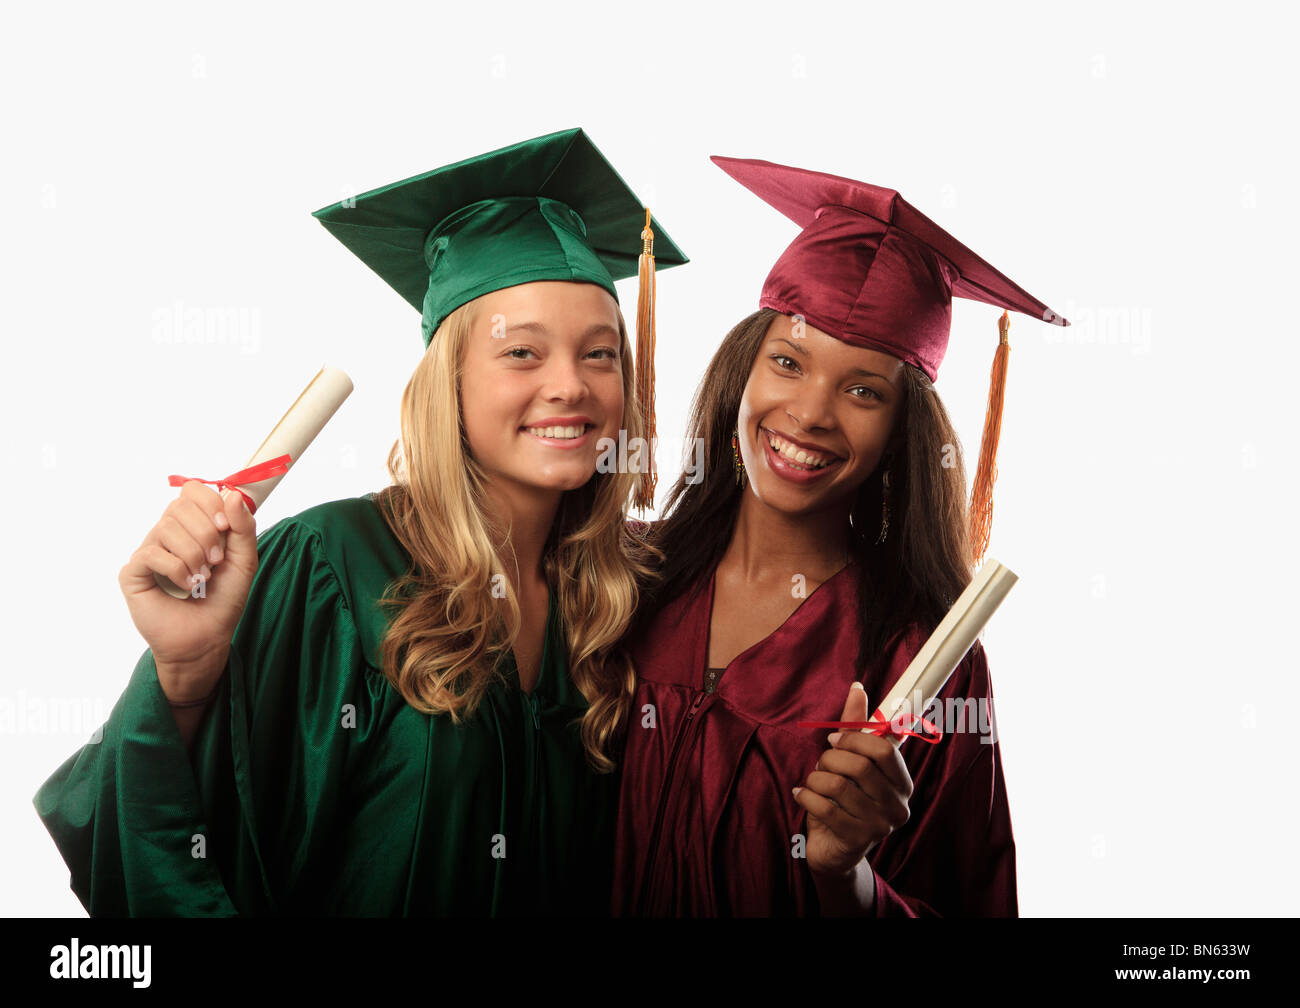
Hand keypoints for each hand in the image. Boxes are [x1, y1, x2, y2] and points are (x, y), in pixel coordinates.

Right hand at [118, 480, 258, 699]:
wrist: (207, 638)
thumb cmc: (223, 600)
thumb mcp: (244, 561)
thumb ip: (243, 528)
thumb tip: (233, 495)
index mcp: (193, 526)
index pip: (192, 491)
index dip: (209, 503)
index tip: (225, 527)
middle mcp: (167, 534)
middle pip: (179, 506)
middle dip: (206, 533)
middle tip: (215, 562)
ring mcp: (148, 551)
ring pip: (166, 528)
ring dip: (193, 554)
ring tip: (202, 578)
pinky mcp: (133, 572)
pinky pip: (151, 554)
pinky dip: (176, 569)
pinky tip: (185, 586)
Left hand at [794, 681, 913, 877]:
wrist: (834, 850)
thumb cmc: (843, 800)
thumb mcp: (850, 763)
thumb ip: (855, 728)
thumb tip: (857, 688)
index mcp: (902, 782)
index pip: (885, 750)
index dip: (854, 739)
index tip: (833, 740)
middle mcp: (898, 806)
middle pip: (861, 766)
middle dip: (830, 759)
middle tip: (820, 762)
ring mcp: (880, 826)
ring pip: (839, 786)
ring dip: (816, 778)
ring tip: (811, 782)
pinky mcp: (857, 841)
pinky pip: (825, 808)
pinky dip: (806, 796)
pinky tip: (800, 795)